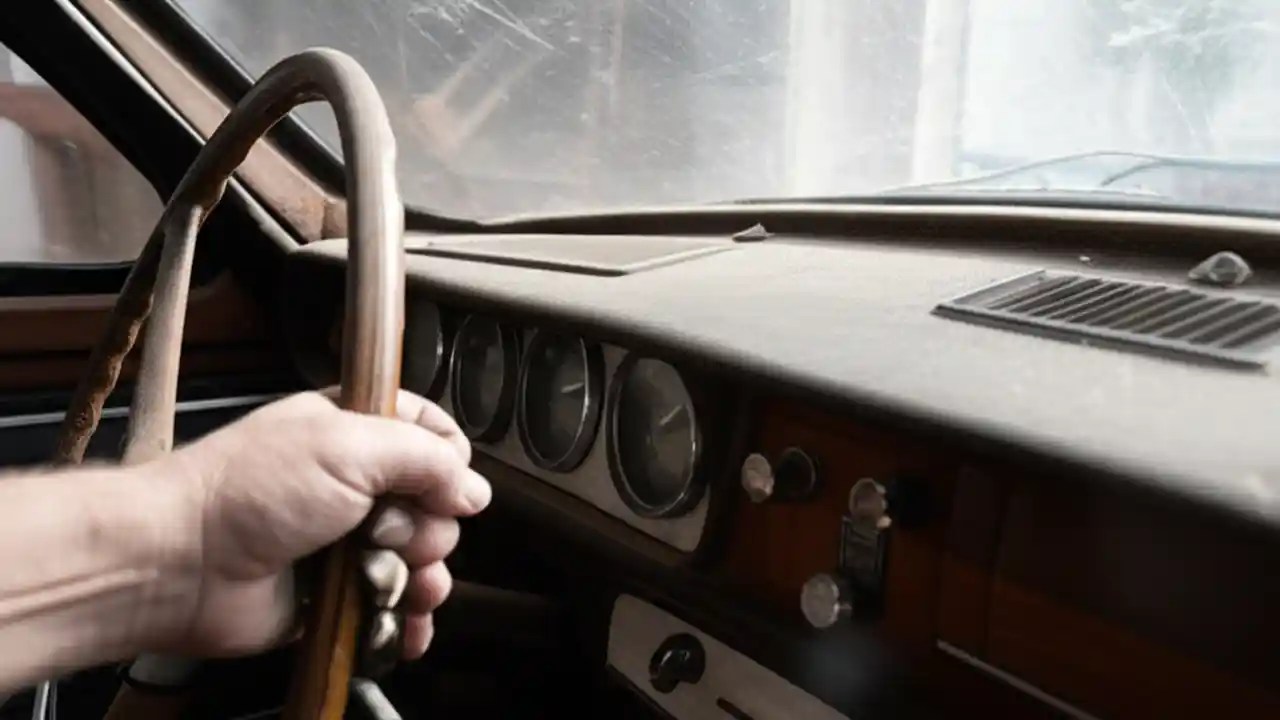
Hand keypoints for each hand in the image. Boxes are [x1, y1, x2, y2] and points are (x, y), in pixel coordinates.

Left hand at [157, 390, 487, 658]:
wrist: (181, 564)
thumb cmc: (248, 491)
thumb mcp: (348, 446)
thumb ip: (425, 459)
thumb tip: (475, 490)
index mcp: (352, 429)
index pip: (427, 430)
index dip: (448, 457)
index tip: (446, 479)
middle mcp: (352, 483)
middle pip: (434, 504)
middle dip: (427, 527)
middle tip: (386, 533)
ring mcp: (344, 540)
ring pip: (419, 560)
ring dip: (421, 578)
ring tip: (392, 584)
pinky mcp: (334, 593)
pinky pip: (391, 608)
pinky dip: (406, 622)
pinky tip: (407, 627)